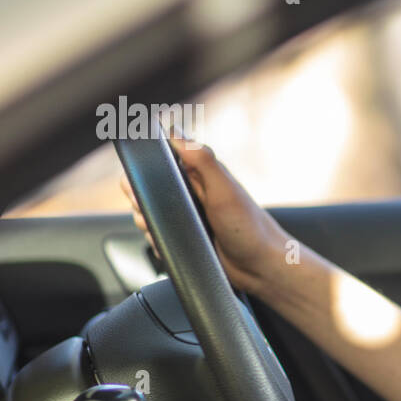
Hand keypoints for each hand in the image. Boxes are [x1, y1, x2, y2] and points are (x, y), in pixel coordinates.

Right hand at [120, 130, 290, 293]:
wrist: (260, 269)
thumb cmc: (250, 228)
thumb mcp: (225, 191)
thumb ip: (203, 161)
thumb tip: (176, 131)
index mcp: (200, 174)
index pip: (161, 158)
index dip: (144, 165)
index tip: (140, 177)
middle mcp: (192, 192)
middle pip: (148, 187)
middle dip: (140, 198)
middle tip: (149, 208)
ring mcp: (187, 216)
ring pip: (149, 212)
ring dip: (146, 221)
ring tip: (160, 228)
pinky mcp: (185, 237)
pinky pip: (159, 235)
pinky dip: (156, 240)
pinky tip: (167, 244)